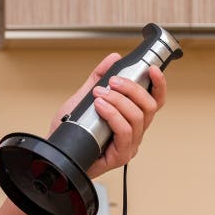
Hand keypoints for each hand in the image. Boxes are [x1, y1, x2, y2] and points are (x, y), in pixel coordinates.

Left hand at [48, 53, 167, 178]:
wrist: (56, 150)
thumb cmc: (71, 129)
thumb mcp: (84, 97)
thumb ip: (99, 79)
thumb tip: (113, 59)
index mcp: (132, 118)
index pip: (154, 100)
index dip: (158, 84)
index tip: (152, 69)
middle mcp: (135, 131)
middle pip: (149, 106)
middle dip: (131, 89)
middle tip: (112, 82)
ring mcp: (130, 145)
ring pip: (137, 117)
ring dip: (118, 101)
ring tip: (99, 95)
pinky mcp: (121, 156)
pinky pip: (124, 132)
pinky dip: (113, 115)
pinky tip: (100, 107)